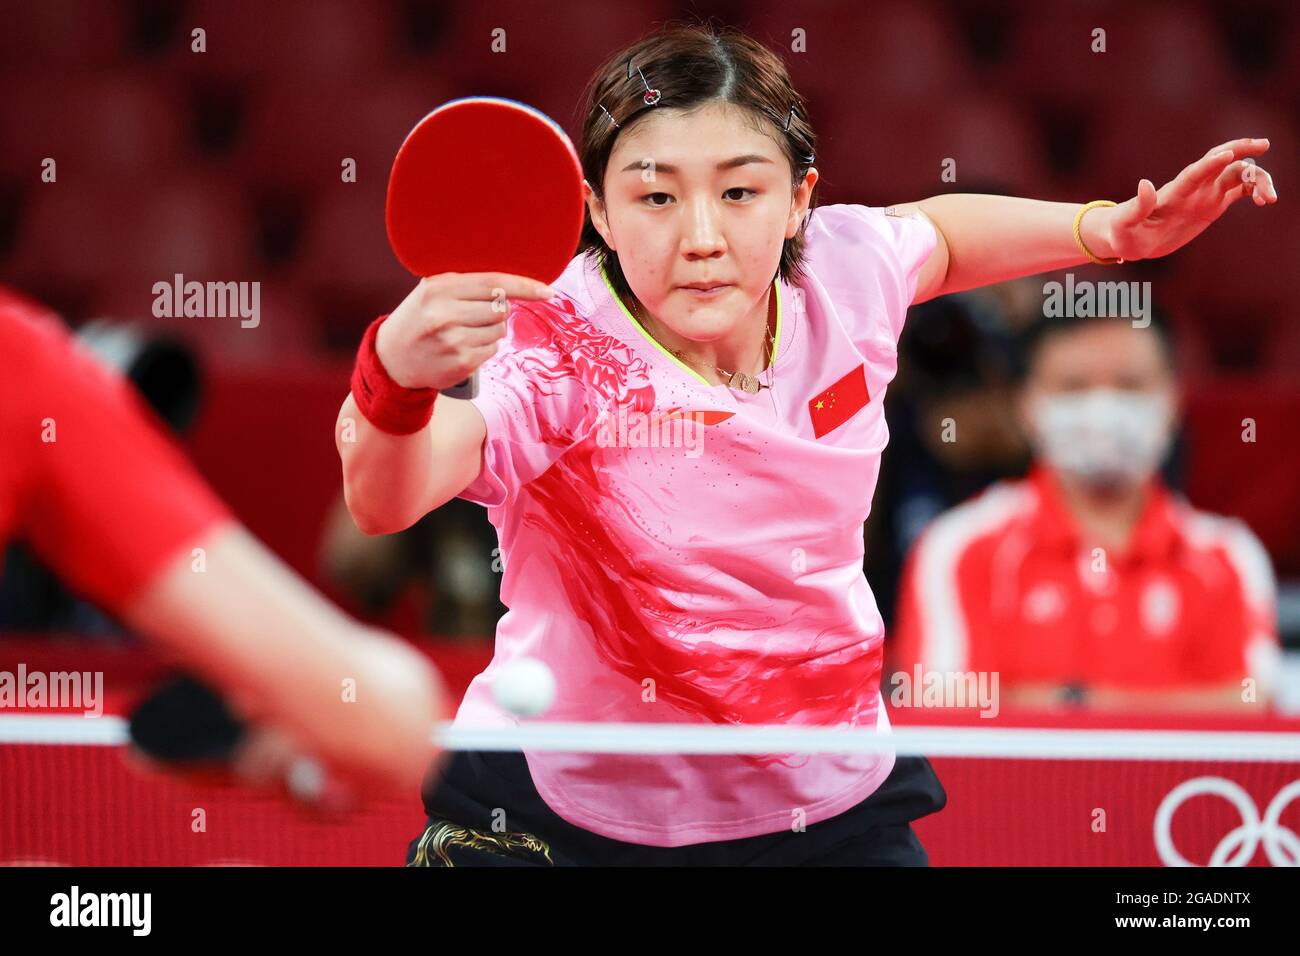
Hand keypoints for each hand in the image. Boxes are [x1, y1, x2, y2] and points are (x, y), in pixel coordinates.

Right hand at [375, 272, 555, 390]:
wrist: (391, 359)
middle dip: (496, 310)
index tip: (547, 291)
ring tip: (462, 331)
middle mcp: (445, 314)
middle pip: (501, 308)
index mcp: (439, 288)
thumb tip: (512, 281)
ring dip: (489, 330)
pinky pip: (492, 350)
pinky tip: (462, 347)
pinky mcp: (461, 364)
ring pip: (499, 330)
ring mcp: (454, 341)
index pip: (494, 283)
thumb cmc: (419, 317)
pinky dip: (484, 348)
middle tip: (472, 313)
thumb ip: (466, 282)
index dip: (525, 286)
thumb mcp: (432, 290)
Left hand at [1091, 137, 1277, 262]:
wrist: (1128, 239)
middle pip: (1221, 162)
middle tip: (1264, 144)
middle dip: (1242, 150)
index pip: (1194, 173)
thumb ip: (1137, 206)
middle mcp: (1192, 189)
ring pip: (1236, 176)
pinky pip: (1237, 192)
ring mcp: (1204, 195)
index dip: (1210, 163)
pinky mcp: (1211, 206)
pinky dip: (1253, 191)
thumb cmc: (1122, 232)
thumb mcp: (1124, 224)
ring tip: (1269, 198)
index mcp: (1173, 192)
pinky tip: (1263, 200)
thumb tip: (1145, 183)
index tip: (1228, 154)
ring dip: (1256, 180)